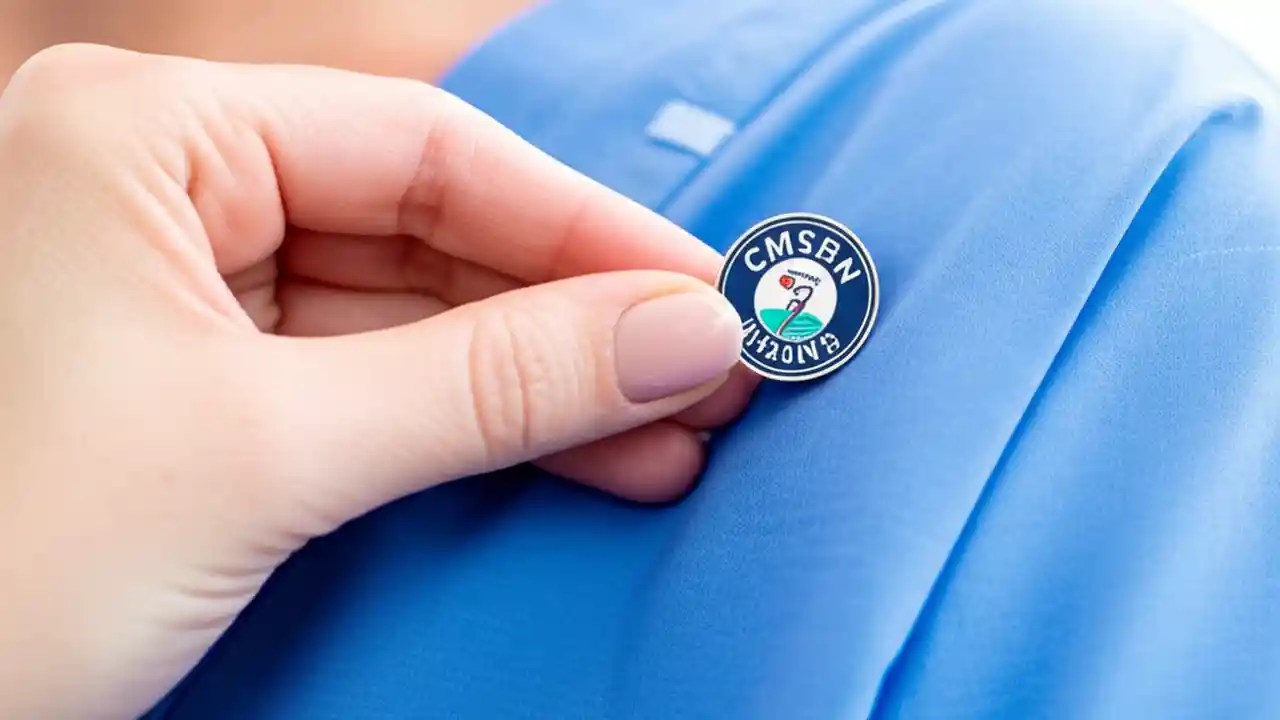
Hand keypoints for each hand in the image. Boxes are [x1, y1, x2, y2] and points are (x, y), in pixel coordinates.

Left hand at [0, 45, 753, 718]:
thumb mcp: (271, 455)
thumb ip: (492, 381)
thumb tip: (684, 334)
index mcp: (140, 138)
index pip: (426, 153)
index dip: (587, 231)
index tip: (709, 297)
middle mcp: (158, 190)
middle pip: (428, 235)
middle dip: (576, 317)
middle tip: (711, 375)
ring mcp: (177, 292)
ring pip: (408, 317)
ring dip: (542, 383)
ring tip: (670, 436)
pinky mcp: (199, 388)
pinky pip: (369, 383)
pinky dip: (473, 426)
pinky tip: (579, 454)